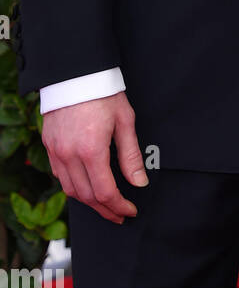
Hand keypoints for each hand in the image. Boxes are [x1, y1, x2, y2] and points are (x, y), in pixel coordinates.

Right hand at [42, 91, 147, 223]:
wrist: (77, 73)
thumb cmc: (104, 93)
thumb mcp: (125, 121)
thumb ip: (131, 155)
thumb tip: (139, 182)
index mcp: (91, 149)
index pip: (105, 192)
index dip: (119, 206)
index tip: (130, 211)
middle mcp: (70, 154)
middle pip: (86, 196)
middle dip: (105, 210)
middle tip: (120, 215)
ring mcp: (56, 151)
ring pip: (70, 189)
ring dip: (89, 202)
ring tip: (105, 205)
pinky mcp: (50, 146)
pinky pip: (60, 176)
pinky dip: (74, 186)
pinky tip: (86, 186)